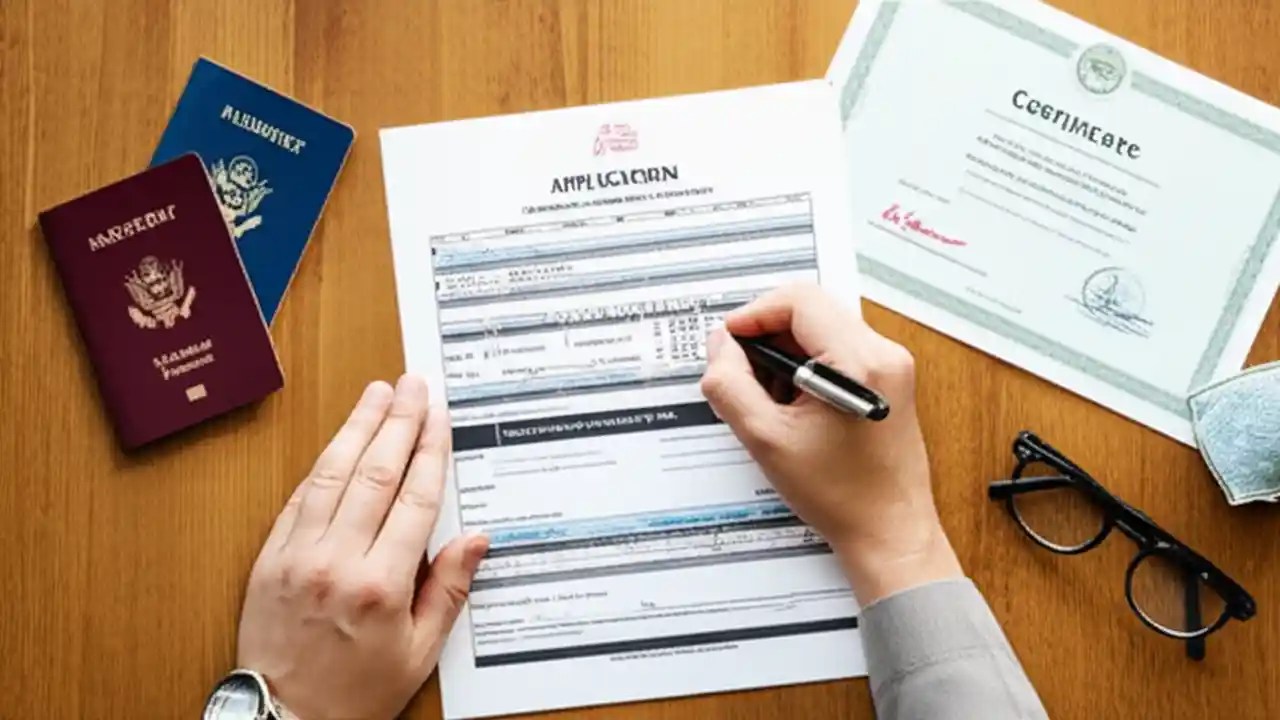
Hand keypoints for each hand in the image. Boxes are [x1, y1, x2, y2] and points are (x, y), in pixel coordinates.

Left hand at [236, 376, 487, 719]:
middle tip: (412, 385)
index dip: (430, 451)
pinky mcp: (269, 559)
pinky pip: (298, 499)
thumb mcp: (418, 653)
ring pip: (332, 474)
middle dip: (398, 422)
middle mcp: (337, 561)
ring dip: (357, 428)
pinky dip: (321, 465)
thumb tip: (476, 540)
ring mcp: (298, 555)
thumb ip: (447, 590)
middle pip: (375, 473)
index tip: (439, 417)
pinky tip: (339, 441)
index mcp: (381, 586)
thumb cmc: (355, 694)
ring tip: (375, 394)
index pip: (415, 499)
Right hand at [700, 283, 960, 604]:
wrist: (888, 530)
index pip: (799, 301)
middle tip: (744, 375)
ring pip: (820, 329)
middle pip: (810, 310)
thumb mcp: (766, 439)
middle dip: (767, 337)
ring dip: (785, 353)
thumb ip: (730, 384)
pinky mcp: (887, 378)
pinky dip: (805, 366)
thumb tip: (719, 346)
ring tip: (772, 400)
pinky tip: (794, 406)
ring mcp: (890, 365)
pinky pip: (836, 349)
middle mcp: (884, 354)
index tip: (729, 342)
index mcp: (861, 362)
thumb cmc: (843, 496)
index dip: (753, 314)